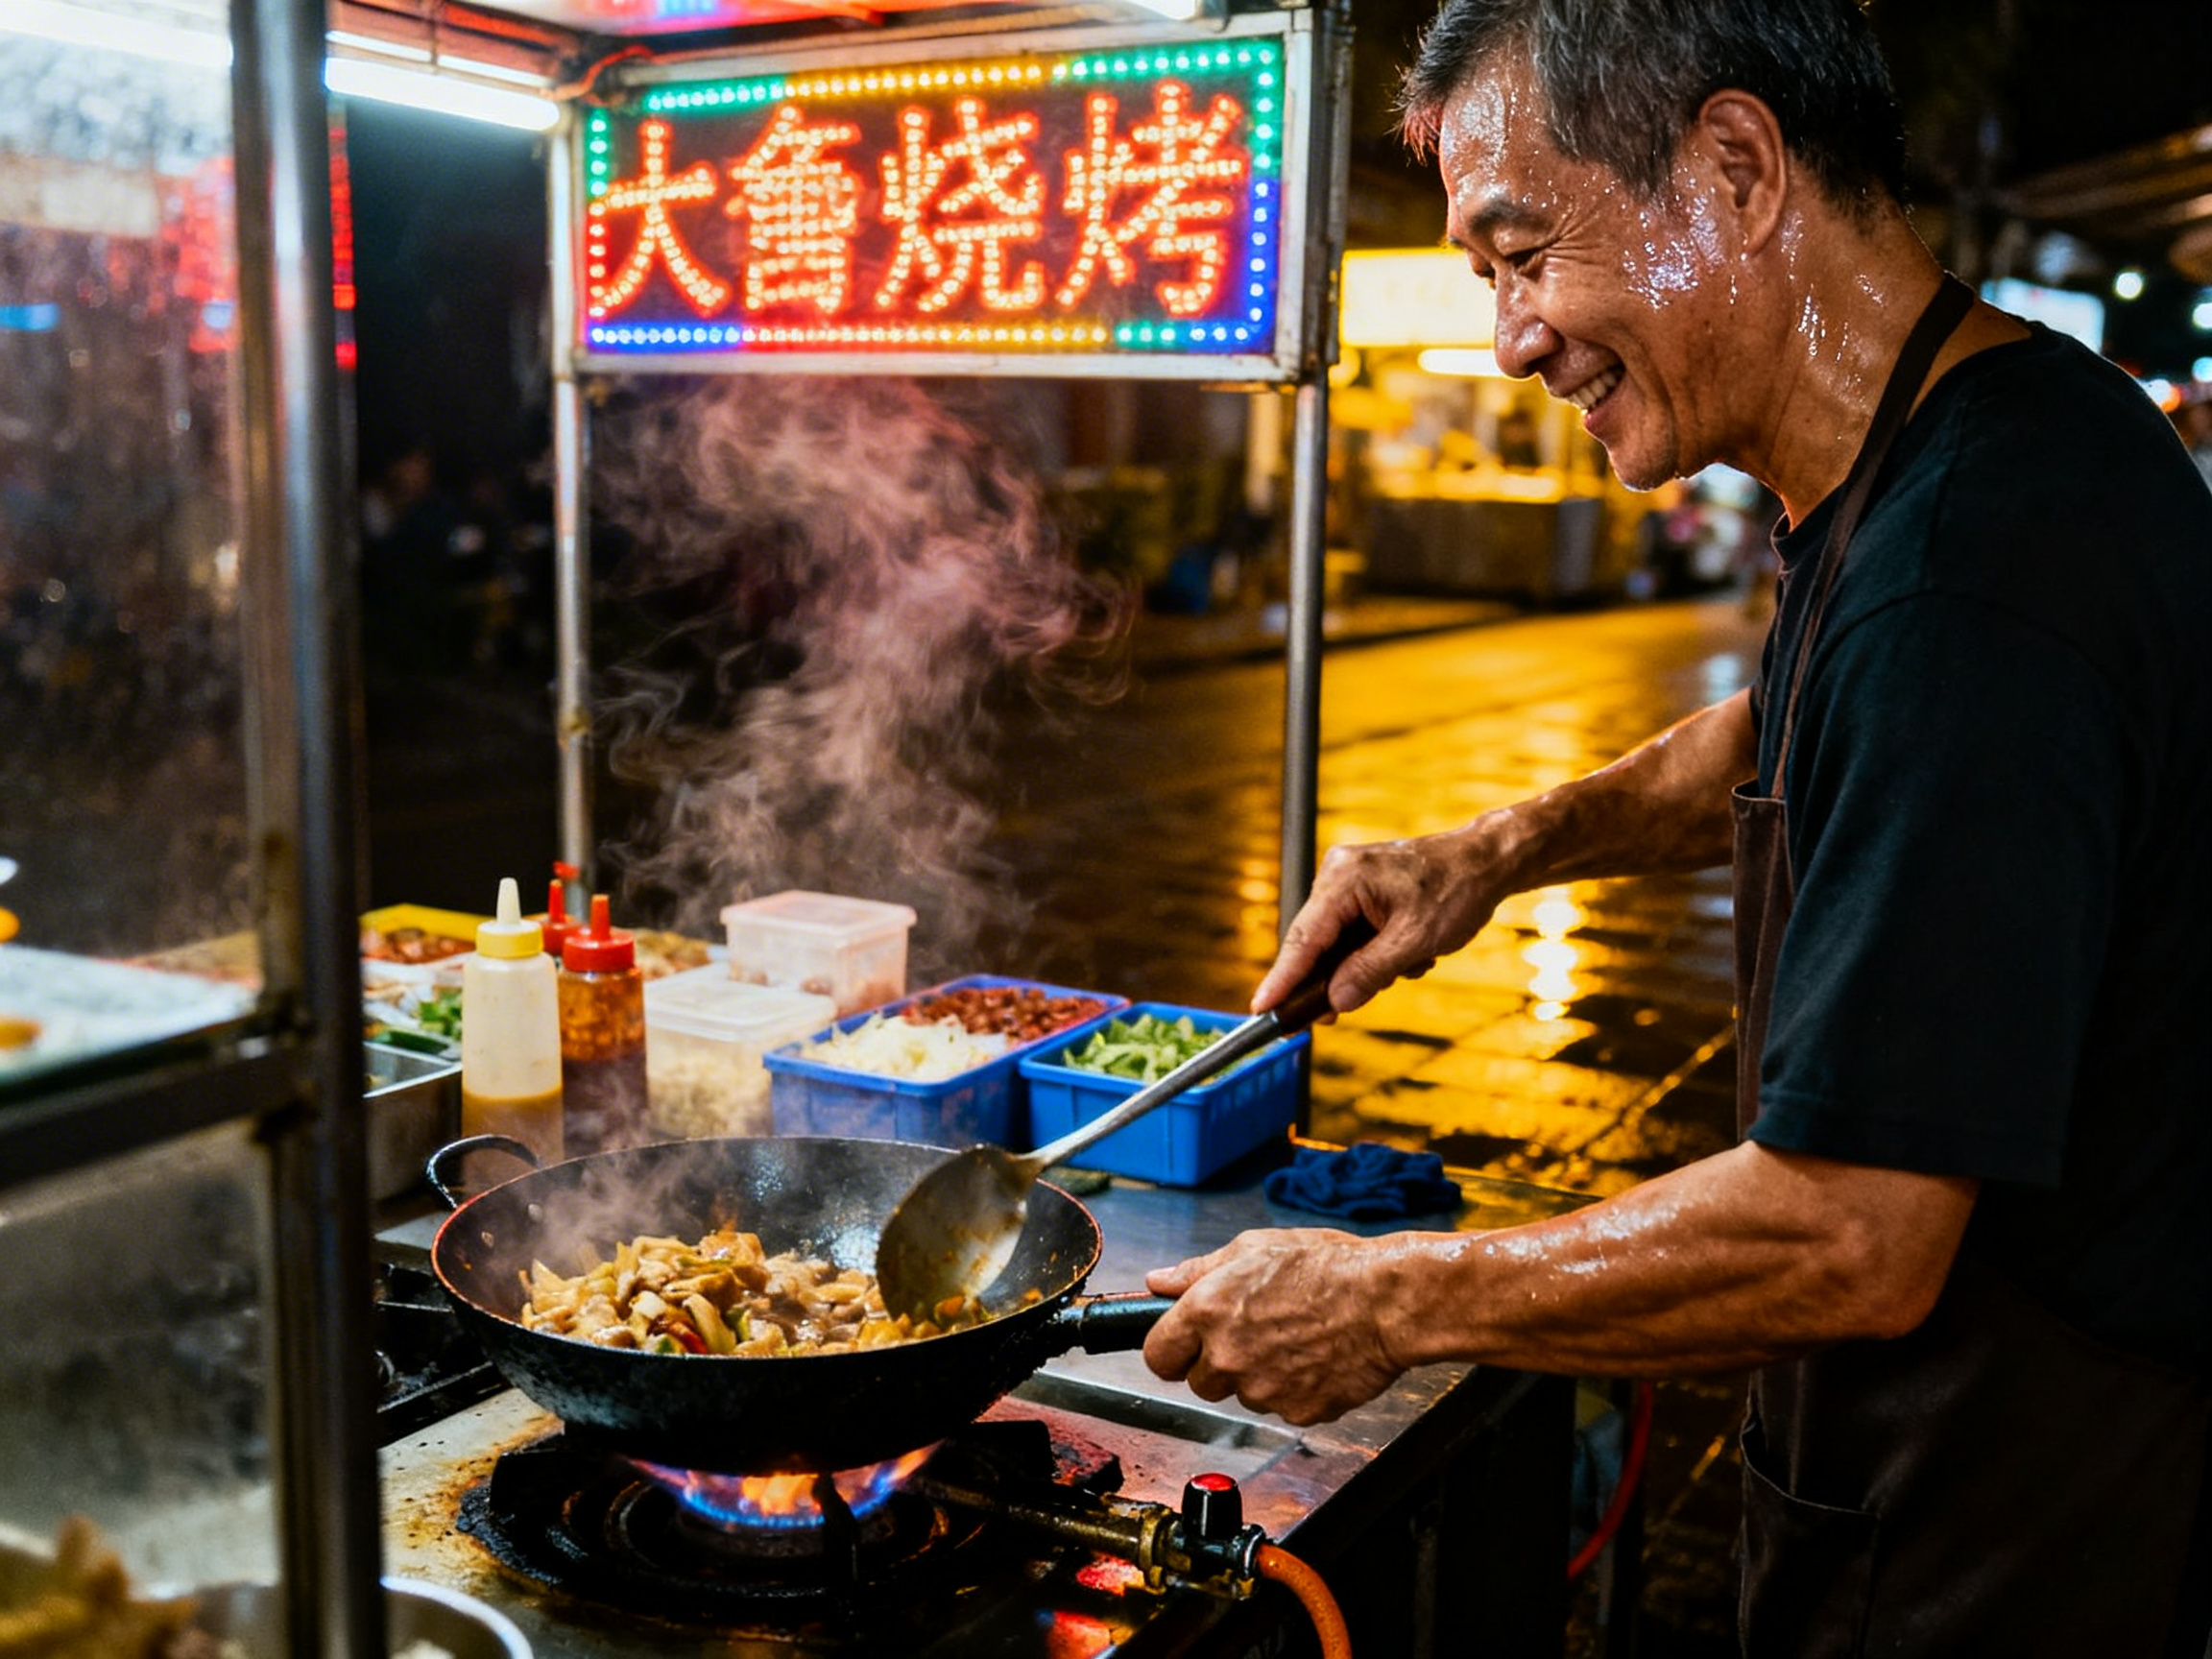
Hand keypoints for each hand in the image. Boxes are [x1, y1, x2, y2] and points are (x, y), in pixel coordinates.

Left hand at [1142, 1229, 1405, 1424]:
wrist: (1385, 1302)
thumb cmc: (1327, 1268)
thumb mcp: (1255, 1247)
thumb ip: (1198, 1270)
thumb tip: (1160, 1282)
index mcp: (1207, 1311)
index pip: (1157, 1356)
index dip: (1171, 1349)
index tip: (1183, 1346)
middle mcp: (1227, 1356)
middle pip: (1200, 1382)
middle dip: (1218, 1363)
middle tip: (1253, 1333)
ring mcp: (1261, 1390)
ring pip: (1243, 1395)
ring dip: (1258, 1375)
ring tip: (1293, 1338)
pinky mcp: (1296, 1412)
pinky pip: (1282, 1407)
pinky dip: (1294, 1389)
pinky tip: (1314, 1357)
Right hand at [1252, 820, 1518, 1016]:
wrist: (1484, 861)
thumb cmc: (1457, 891)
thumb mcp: (1415, 940)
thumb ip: (1370, 972)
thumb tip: (1334, 1002)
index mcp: (1345, 879)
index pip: (1304, 938)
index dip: (1282, 978)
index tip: (1261, 1009)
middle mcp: (1337, 874)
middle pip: (1314, 943)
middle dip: (1332, 979)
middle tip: (1331, 1018)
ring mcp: (1347, 880)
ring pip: (1336, 943)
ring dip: (1366, 965)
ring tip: (1412, 962)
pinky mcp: (1360, 889)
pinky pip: (1352, 933)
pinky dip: (1375, 951)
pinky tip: (1411, 952)